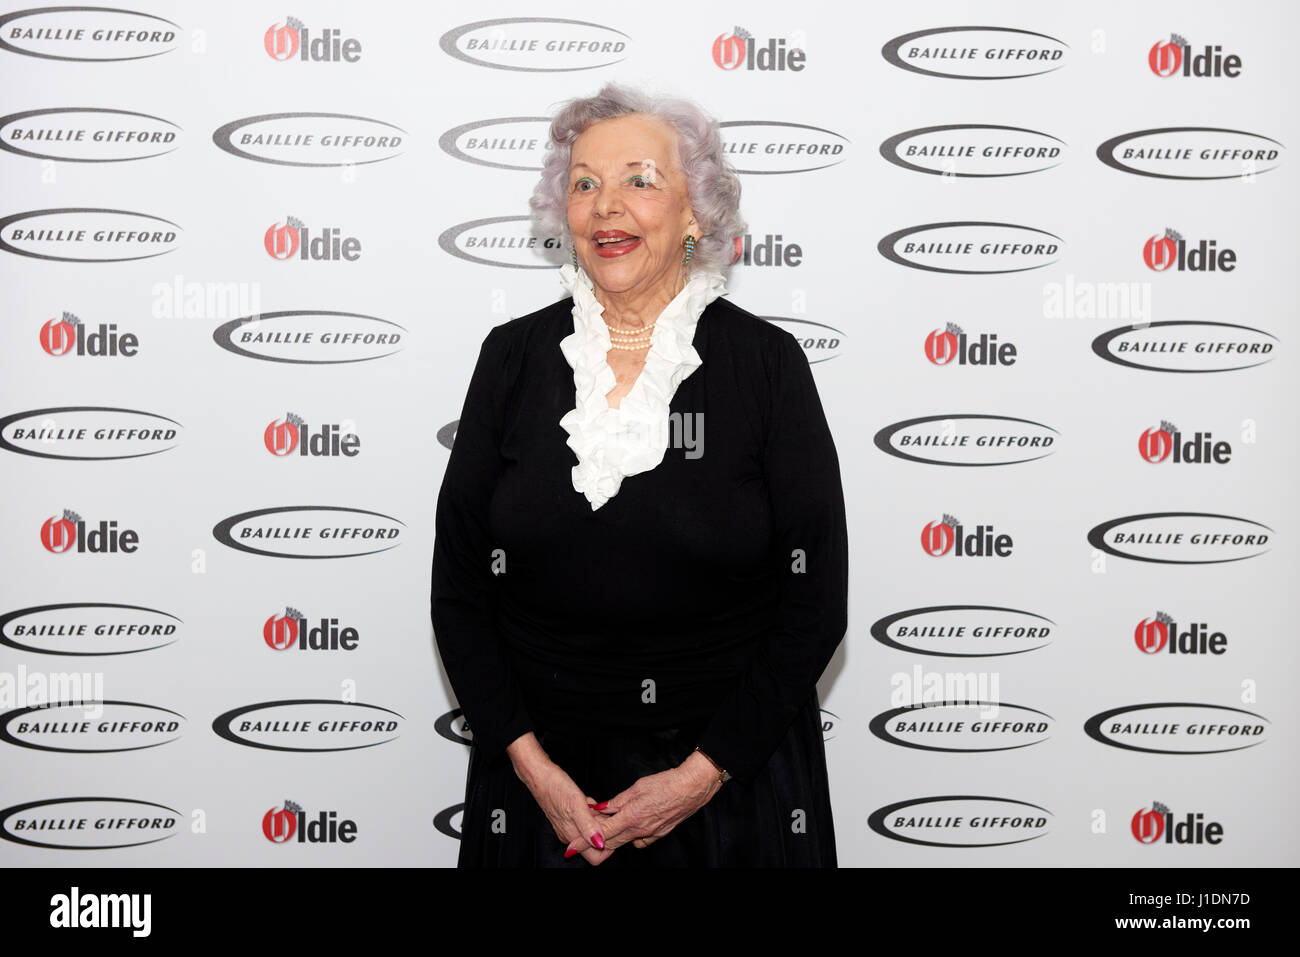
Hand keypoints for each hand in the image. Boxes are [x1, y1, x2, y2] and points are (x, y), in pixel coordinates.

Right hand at [507, 733, 611, 864]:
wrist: (539, 775)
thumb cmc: (555, 787)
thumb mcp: (576, 805)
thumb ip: (588, 826)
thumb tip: (600, 843)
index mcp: (572, 836)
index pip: (595, 857)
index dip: (608, 846)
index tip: (612, 830)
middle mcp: (569, 835)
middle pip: (595, 843)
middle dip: (603, 829)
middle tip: (604, 813)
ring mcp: (568, 826)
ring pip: (591, 829)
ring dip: (597, 818)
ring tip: (594, 805)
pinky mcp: (567, 817)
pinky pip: (585, 819)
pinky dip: (590, 811)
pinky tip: (587, 801)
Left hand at [590, 750, 722, 851]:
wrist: (691, 788)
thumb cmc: (666, 784)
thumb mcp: (636, 787)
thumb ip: (616, 801)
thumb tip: (600, 808)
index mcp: (630, 818)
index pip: (601, 833)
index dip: (584, 841)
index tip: (571, 848)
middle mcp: (639, 831)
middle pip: (610, 843)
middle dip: (594, 844)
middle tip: (581, 842)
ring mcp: (650, 835)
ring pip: (624, 842)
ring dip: (612, 839)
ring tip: (606, 829)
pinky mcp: (659, 834)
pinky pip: (639, 841)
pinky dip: (630, 837)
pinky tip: (629, 827)